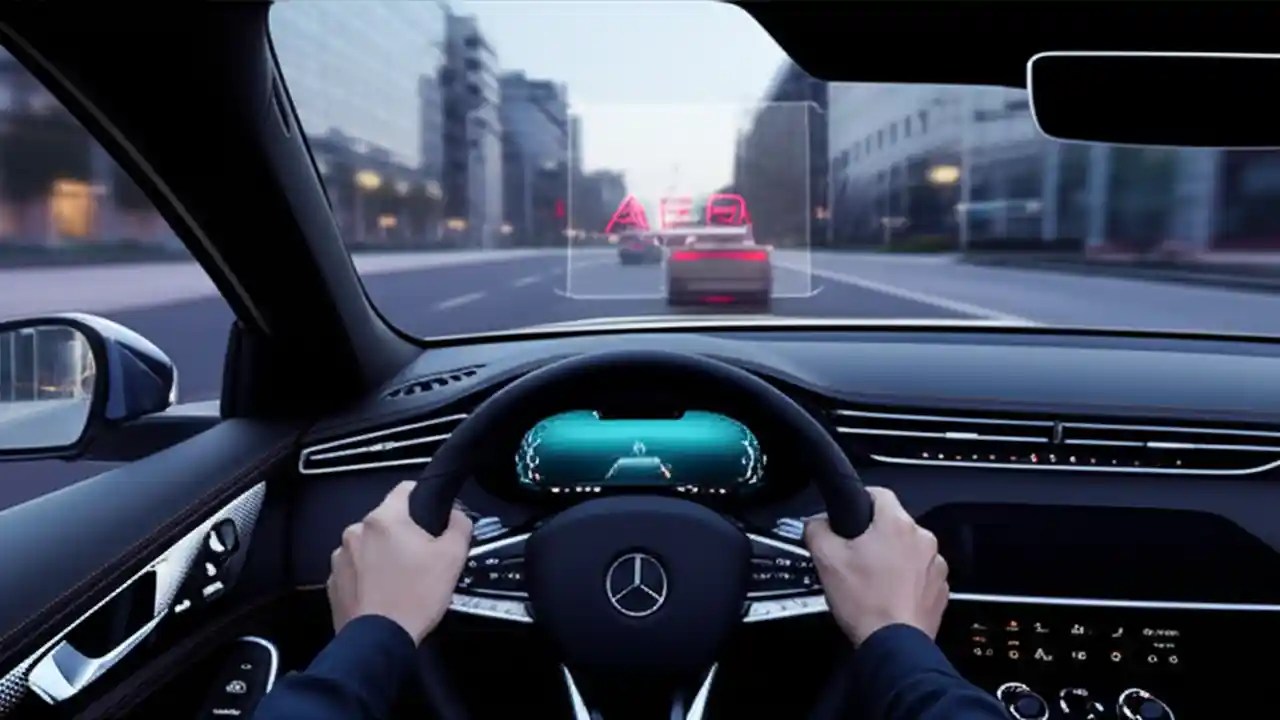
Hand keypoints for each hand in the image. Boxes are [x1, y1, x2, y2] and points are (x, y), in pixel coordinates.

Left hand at [328, 481, 472, 643]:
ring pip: (368, 545)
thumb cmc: (417, 595)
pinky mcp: (332, 582)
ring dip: (382, 554)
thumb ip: (459, 525)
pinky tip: (381, 594)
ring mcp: (339, 557)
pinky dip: (367, 576)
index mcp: (384, 518)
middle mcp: (355, 531)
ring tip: (399, 580)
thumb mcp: (452, 557)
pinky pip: (354, 569)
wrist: (378, 641)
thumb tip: (456, 514)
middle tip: (421, 557)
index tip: (432, 514)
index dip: (422, 497)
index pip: (404, 489)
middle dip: (402, 533)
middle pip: (386, 521)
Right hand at [804, 486, 947, 645]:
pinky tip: (887, 596)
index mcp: (896, 524)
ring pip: (907, 550)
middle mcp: (923, 539)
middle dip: (874, 536)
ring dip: (892, 559)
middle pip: (893, 525)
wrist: (893, 645)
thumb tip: (816, 522)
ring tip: (871, 581)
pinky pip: (920, 575)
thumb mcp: (826, 559)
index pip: (878, 493)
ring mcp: (935, 565)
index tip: (849, 516)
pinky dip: (905, 581)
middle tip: (853, 556)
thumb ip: (816, 529)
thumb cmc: (865, 602)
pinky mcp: (940, 589)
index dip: (859, 501)